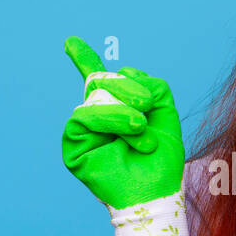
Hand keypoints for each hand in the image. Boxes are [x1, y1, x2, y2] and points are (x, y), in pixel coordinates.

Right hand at [61, 36, 185, 209]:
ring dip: (124, 110)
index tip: (70, 42)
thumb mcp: (165, 113)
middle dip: (128, 88)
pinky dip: (111, 120)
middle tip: (146, 106)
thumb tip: (124, 72)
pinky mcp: (73, 145)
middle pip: (101, 80)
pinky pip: (83, 116)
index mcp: (117, 107)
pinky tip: (133, 133)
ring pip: (94, 96)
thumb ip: (150, 85)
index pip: (98, 79)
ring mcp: (83, 130)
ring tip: (142, 128)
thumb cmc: (162, 160)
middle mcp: (97, 116)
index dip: (83, 58)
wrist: (156, 193)